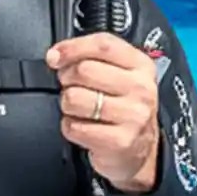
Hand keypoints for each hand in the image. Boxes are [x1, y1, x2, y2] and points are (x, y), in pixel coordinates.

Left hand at [46, 32, 159, 192]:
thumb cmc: (123, 107)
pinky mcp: (119, 141)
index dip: (72, 48)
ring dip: (68, 105)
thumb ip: (92, 57)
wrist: (139, 150)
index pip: (103, 45)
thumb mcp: (120, 74)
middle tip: (73, 87)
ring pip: (75, 98)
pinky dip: (71, 127)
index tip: (55, 56)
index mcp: (141, 65)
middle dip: (67, 78)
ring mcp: (132, 116)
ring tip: (80, 110)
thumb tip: (56, 55)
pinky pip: (74, 127)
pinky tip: (84, 127)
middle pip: (84, 70)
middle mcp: (140, 89)